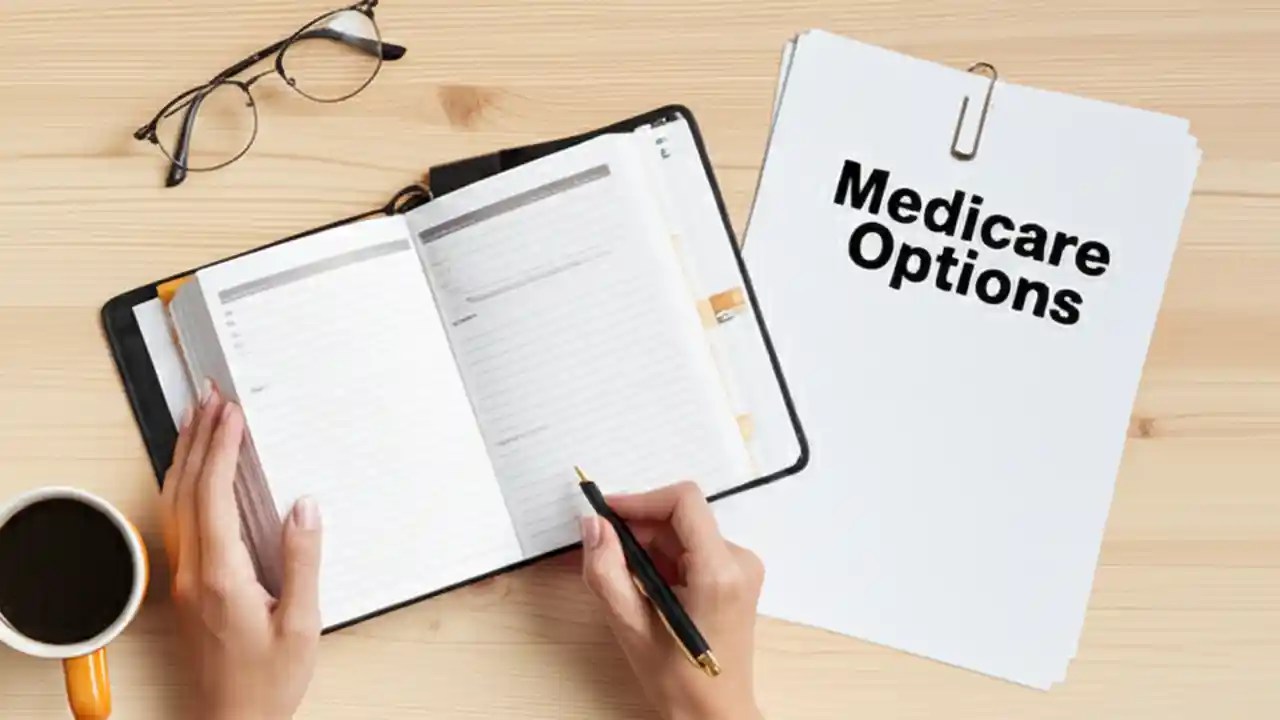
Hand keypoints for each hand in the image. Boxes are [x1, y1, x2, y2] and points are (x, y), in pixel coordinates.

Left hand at [160, 387, 323, 719]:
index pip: (214, 496)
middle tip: (211, 398)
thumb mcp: (300, 624)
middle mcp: (194, 572)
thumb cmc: (267, 680)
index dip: (222, 449)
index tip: (232, 415)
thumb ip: (302, 561)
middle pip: (186, 489)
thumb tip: (305, 507)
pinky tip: (191, 472)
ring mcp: (185, 578)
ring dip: (186, 455)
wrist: (233, 719)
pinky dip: (182, 483)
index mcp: (222, 576)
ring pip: (174, 502)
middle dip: (200, 437)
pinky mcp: (186, 586)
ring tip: (198, 418)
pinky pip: (176, 520)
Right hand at [580, 482, 764, 719]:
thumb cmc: (679, 681)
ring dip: (649, 548)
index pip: (683, 501)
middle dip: (639, 529)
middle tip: (605, 553)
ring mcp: (741, 568)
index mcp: (720, 571)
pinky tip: (648, 590)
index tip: (607, 513)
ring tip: (628, 583)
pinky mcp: (735, 576)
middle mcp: (739, 561)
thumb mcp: (630, 626)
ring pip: (684, 532)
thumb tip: (593, 525)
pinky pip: (693, 549)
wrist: (713, 713)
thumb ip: (607, 570)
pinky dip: (664, 560)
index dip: (640, 500)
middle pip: (681, 517)